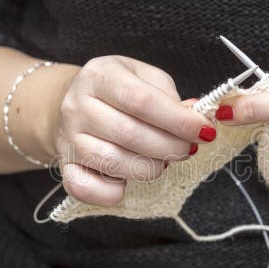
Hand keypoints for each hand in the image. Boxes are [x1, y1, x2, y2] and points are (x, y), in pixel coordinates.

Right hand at [53, 55, 215, 205]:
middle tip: (187, 149)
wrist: (77, 103)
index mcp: (100, 76)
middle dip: (170, 146)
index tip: (203, 131)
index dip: (178, 120)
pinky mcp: (65, 166)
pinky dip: (113, 191)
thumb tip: (197, 119)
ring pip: (112, 162)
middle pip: (128, 133)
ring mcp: (67, 138)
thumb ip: (171, 98)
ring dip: (149, 168)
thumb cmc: (120, 91)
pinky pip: (86, 189)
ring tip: (162, 160)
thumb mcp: (146, 78)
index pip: (141, 100)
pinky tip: (127, 178)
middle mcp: (77, 106)